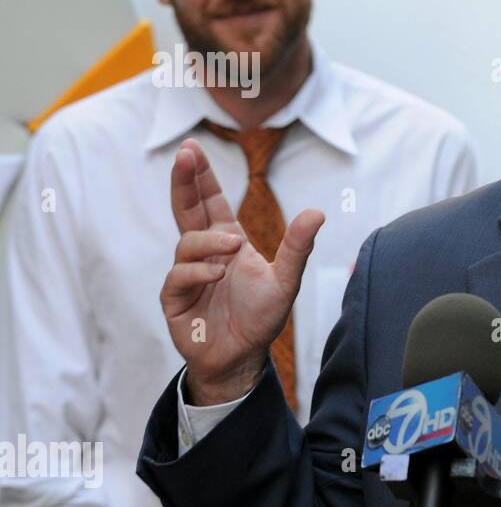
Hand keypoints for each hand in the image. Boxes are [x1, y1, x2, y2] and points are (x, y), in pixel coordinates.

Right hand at [159, 138, 323, 404]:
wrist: (243, 358)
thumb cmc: (261, 317)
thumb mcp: (286, 280)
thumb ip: (298, 247)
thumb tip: (317, 212)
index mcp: (226, 241)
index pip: (209, 201)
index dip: (200, 176)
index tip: (191, 149)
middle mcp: (204, 253)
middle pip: (186, 210)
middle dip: (184, 182)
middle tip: (184, 155)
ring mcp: (186, 274)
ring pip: (186, 243)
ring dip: (209, 242)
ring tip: (233, 249)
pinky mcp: (175, 300)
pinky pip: (178, 276)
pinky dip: (197, 272)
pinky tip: (217, 274)